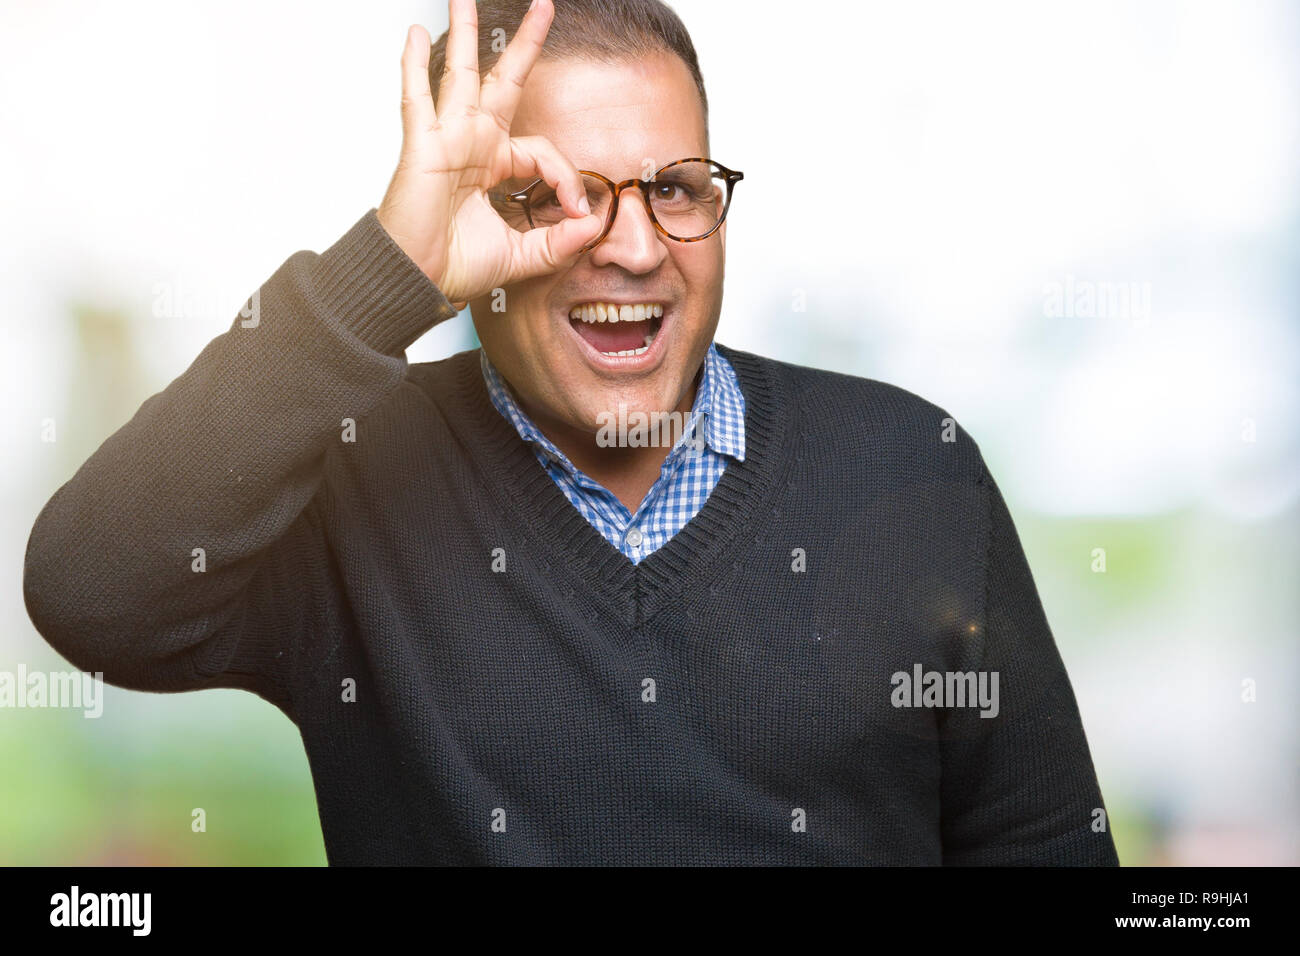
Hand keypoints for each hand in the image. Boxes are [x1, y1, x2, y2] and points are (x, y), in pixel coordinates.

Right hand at [376, 0, 601, 306]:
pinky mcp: (423, 148)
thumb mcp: (523, 256)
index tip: (576, 210)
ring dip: (463, 34)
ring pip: (458, 75)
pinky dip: (412, 66)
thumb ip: (560, 243)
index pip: (542, 151)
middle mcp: (471, 144)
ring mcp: (446, 141)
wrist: (418, 281)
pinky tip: (412, 33)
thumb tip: (593, 225)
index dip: (566, 177)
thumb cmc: (455, 266)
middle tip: (544, 5)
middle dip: (524, 44)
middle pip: (502, 81)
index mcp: (493, 165)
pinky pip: (417, 100)